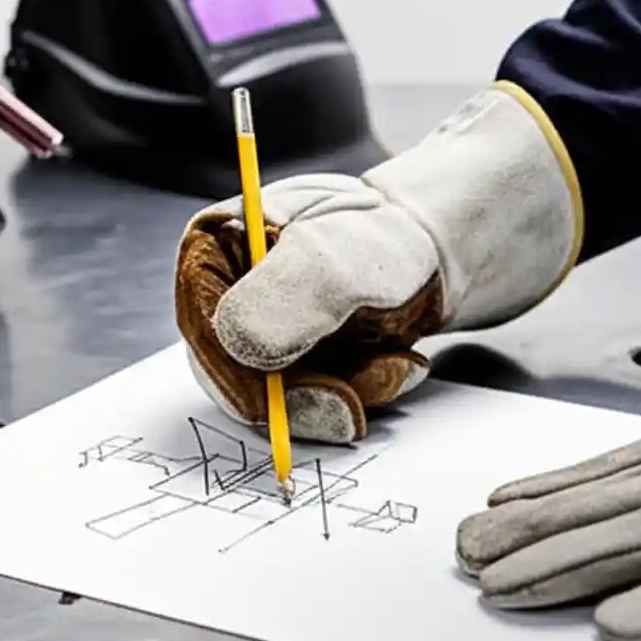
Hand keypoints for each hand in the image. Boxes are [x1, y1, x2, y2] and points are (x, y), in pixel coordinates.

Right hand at [175, 83, 581, 442]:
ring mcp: (265, 330)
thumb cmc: (389, 233)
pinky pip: (313, 404)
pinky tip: (394, 364)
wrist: (440, 251)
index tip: (270, 406)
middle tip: (353, 407)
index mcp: (218, 246)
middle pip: (233, 371)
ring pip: (278, 398)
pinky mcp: (297, 361)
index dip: (230, 372)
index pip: (200, 320)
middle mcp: (231, 293)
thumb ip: (290, 297)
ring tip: (395, 363)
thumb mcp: (340, 257)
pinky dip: (359, 396)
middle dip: (301, 397)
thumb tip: (239, 346)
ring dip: (343, 396)